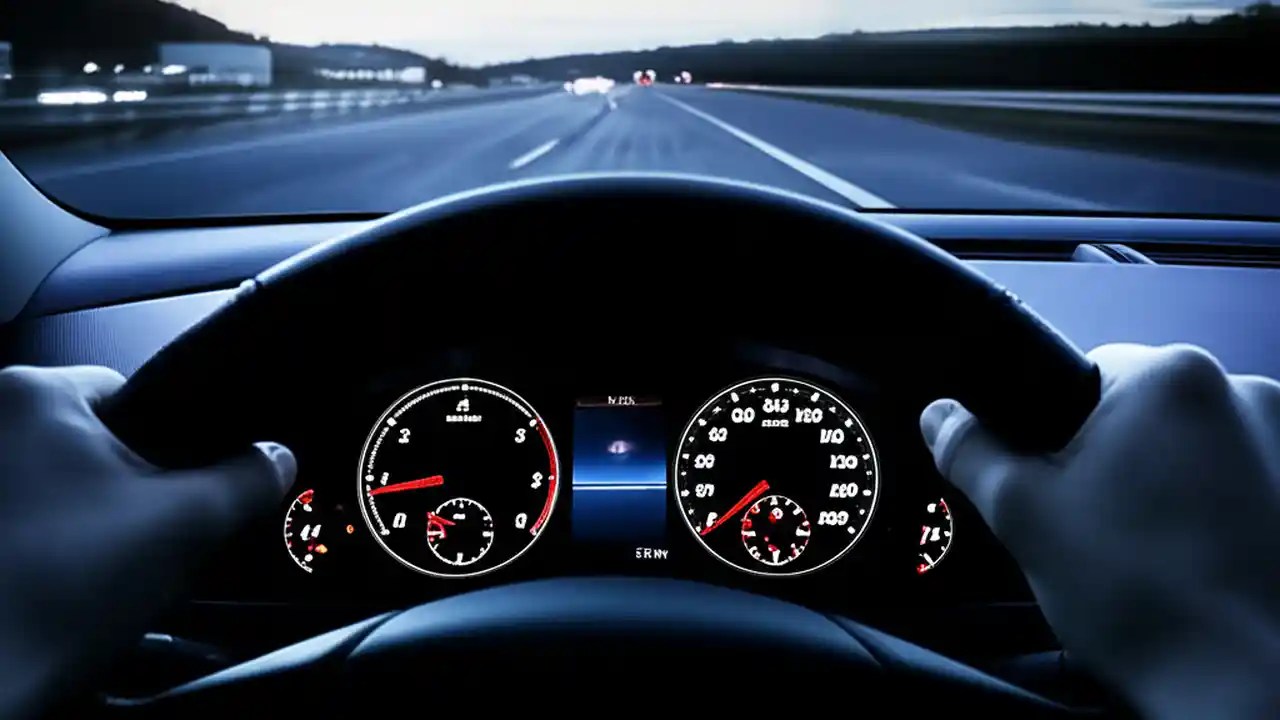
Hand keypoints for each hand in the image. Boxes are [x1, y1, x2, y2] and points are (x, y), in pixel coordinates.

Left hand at [0, 366, 294, 719]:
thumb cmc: (56, 587)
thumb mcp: (187, 524)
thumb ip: (247, 480)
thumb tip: (277, 458)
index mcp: (34, 394)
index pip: (136, 393)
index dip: (178, 443)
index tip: (186, 490)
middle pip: (98, 443)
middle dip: (135, 488)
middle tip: (154, 537)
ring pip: (63, 488)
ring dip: (94, 521)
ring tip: (109, 569)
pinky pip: (32, 523)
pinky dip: (56, 548)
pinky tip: (70, 586)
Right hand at [920, 344, 1279, 719]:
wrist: (1240, 686)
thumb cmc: (1140, 596)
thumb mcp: (1024, 516)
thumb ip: (971, 452)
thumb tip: (939, 416)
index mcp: (1171, 377)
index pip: (1086, 371)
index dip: (1054, 431)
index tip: (1054, 485)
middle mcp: (1245, 392)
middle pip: (1144, 410)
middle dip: (1113, 460)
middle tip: (1094, 528)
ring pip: (1192, 448)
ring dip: (1167, 484)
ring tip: (1149, 552)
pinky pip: (1236, 480)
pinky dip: (1211, 510)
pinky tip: (1194, 562)